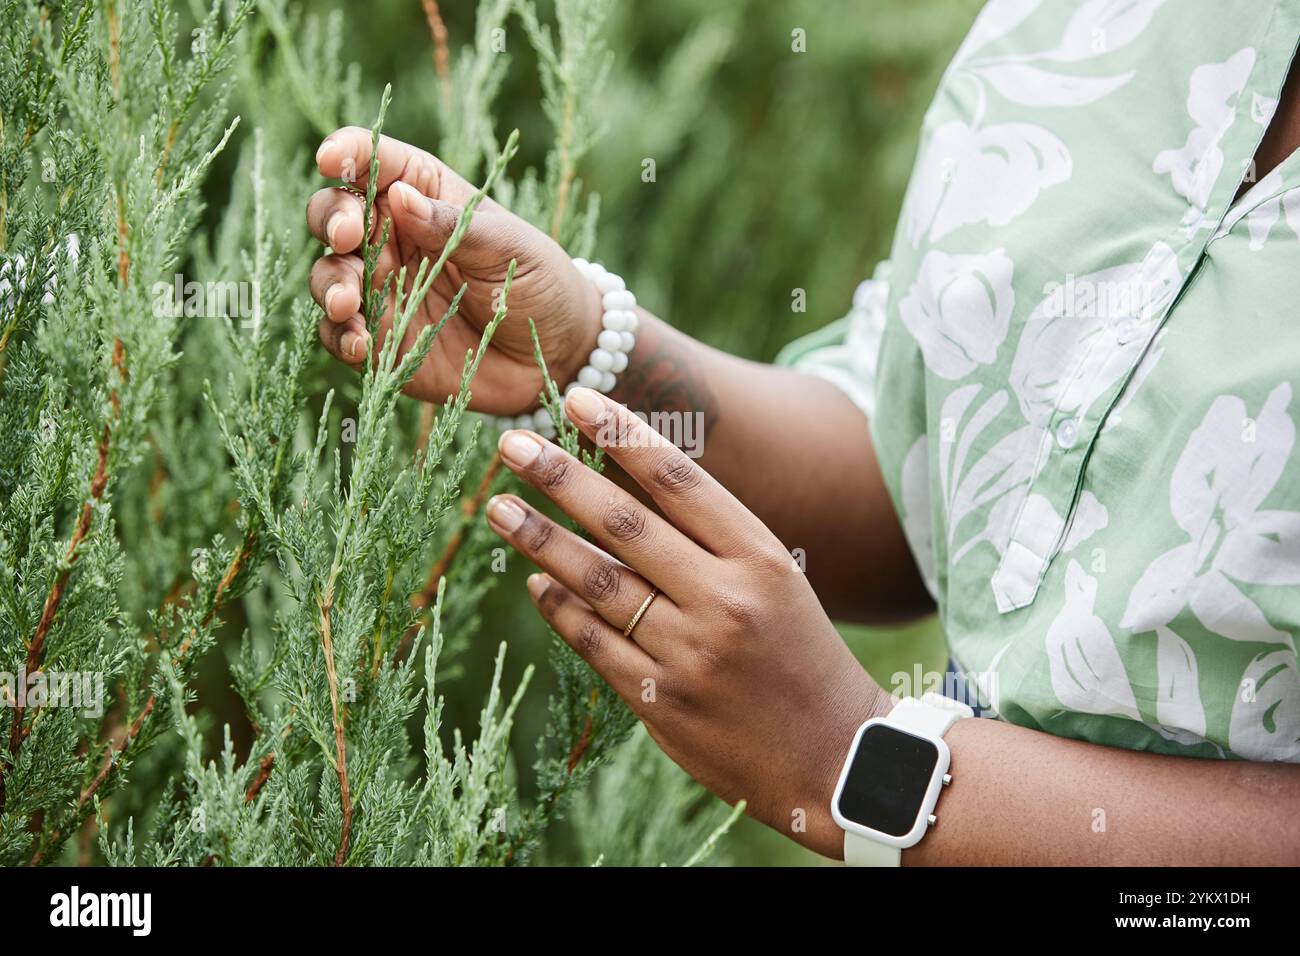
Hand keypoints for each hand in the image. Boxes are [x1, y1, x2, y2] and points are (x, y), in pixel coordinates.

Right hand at [306, 128, 602, 413]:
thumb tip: (399, 196)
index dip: (346, 152)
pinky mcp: (380, 338)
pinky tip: (359, 344)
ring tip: (347, 303)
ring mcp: (382, 288)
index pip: (372, 159)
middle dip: (330, 218)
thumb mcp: (507, 247)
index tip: (332, 159)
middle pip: (333, 212)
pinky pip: (340, 332)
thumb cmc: (538, 281)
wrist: (555, 353)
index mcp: (422, 193)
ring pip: (328, 274)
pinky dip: (340, 335)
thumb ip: (453, 226)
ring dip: (330, 283)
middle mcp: (391, 236)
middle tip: (347, 236)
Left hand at [484, 387, 891, 857]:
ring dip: (540, 540)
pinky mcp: (662, 704)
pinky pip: (595, 643)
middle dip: (561, 478)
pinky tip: (535, 580)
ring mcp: (689, 656)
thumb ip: (712, 541)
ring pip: (597, 583)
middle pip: (626, 526)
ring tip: (498, 508)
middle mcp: (724, 602)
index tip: (578, 400)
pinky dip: (560, 608)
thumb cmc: (804, 656)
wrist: (837, 759)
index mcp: (761, 560)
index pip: (681, 481)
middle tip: (512, 443)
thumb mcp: (778, 582)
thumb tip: (624, 491)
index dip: (625, 435)